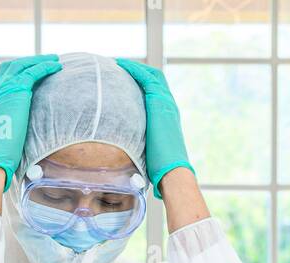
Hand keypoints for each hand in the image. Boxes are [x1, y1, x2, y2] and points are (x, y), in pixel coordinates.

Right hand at [0, 55, 60, 189]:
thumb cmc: (0, 159)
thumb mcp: (6, 141)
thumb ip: (13, 135)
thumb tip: (23, 148)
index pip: (4, 79)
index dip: (18, 73)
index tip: (31, 72)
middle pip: (12, 66)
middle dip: (29, 61)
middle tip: (45, 61)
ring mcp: (6, 91)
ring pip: (22, 65)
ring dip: (39, 60)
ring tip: (55, 60)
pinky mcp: (16, 92)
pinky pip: (32, 73)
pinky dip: (44, 67)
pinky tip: (55, 67)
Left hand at [116, 59, 193, 198]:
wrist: (173, 172)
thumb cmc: (162, 171)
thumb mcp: (149, 153)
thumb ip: (141, 146)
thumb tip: (127, 158)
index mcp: (167, 117)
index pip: (155, 92)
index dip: (141, 83)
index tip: (124, 81)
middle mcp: (169, 107)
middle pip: (154, 78)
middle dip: (137, 71)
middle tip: (118, 67)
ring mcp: (166, 103)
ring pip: (151, 74)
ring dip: (134, 67)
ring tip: (116, 63)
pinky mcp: (159, 102)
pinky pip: (145, 77)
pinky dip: (133, 69)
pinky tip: (119, 66)